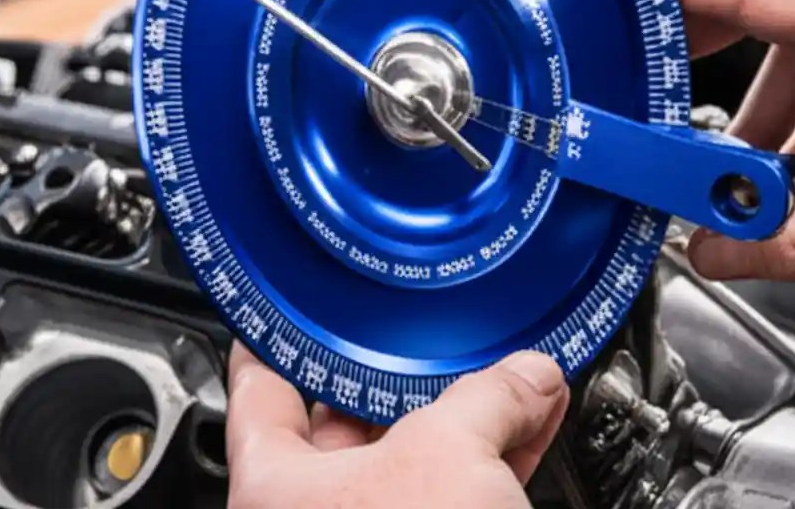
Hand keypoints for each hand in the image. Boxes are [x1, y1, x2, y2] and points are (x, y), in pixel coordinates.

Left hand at [224, 343, 568, 508]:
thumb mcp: (448, 458)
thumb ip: (487, 399)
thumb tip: (525, 374)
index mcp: (276, 487)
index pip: (263, 389)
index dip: (286, 338)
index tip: (302, 304)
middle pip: (354, 421)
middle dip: (407, 374)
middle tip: (437, 328)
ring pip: (420, 461)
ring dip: (467, 416)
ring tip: (508, 370)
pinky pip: (462, 496)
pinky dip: (496, 461)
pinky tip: (531, 422)